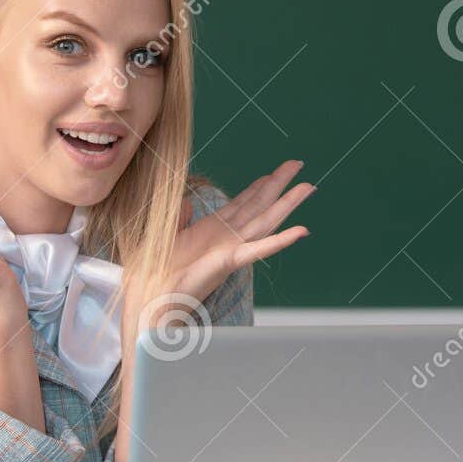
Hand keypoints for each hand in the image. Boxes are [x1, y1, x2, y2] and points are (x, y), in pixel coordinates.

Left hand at [129, 160, 314, 327]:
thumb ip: (180, 218)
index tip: (273, 172)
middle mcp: (228, 236)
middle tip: (298, 164)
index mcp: (214, 229)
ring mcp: (232, 248)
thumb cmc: (160, 272)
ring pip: (266, 220)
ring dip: (288, 204)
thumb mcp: (169, 235)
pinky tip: (300, 231)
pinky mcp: (230, 261)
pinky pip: (259, 249)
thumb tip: (186, 204)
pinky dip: (280, 240)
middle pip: (260, 203)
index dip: (259, 185)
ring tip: (308, 187)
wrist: (154, 298)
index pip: (243, 201)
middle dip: (279, 183)